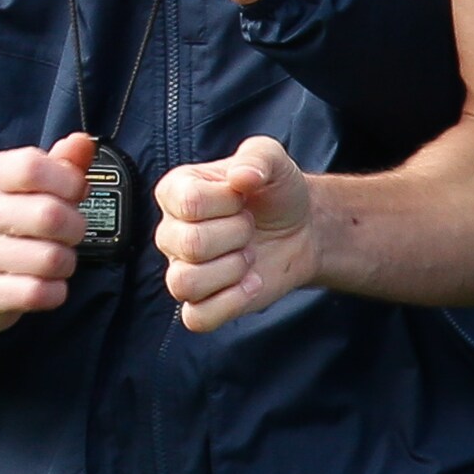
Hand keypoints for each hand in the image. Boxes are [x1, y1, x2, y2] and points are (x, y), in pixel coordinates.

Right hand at [0, 134, 93, 333]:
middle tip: (72, 231)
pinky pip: (37, 293)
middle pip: (48, 215)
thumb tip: (82, 142)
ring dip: (67, 261)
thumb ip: (62, 162)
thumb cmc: (11, 220)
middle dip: (75, 226)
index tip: (76, 191)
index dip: (68, 180)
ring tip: (58, 257)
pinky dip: (55, 291)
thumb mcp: (31, 185)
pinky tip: (48, 283)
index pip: (31, 167)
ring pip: (49, 258)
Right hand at [155, 135, 318, 331]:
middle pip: (190, 245)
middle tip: (249, 227)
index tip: (242, 197)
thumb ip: (258, 156)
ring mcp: (182, 270)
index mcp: (177, 191)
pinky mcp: (201, 304)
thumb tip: (242, 176)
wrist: (301, 228)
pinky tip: (251, 283)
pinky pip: (197, 317)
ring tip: (248, 255)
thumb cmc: (276, 191)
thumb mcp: (273, 158)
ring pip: (184, 284)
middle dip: (236, 235)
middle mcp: (171, 232)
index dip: (228, 202)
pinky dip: (230, 303)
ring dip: (232, 270)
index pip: (188, 203)